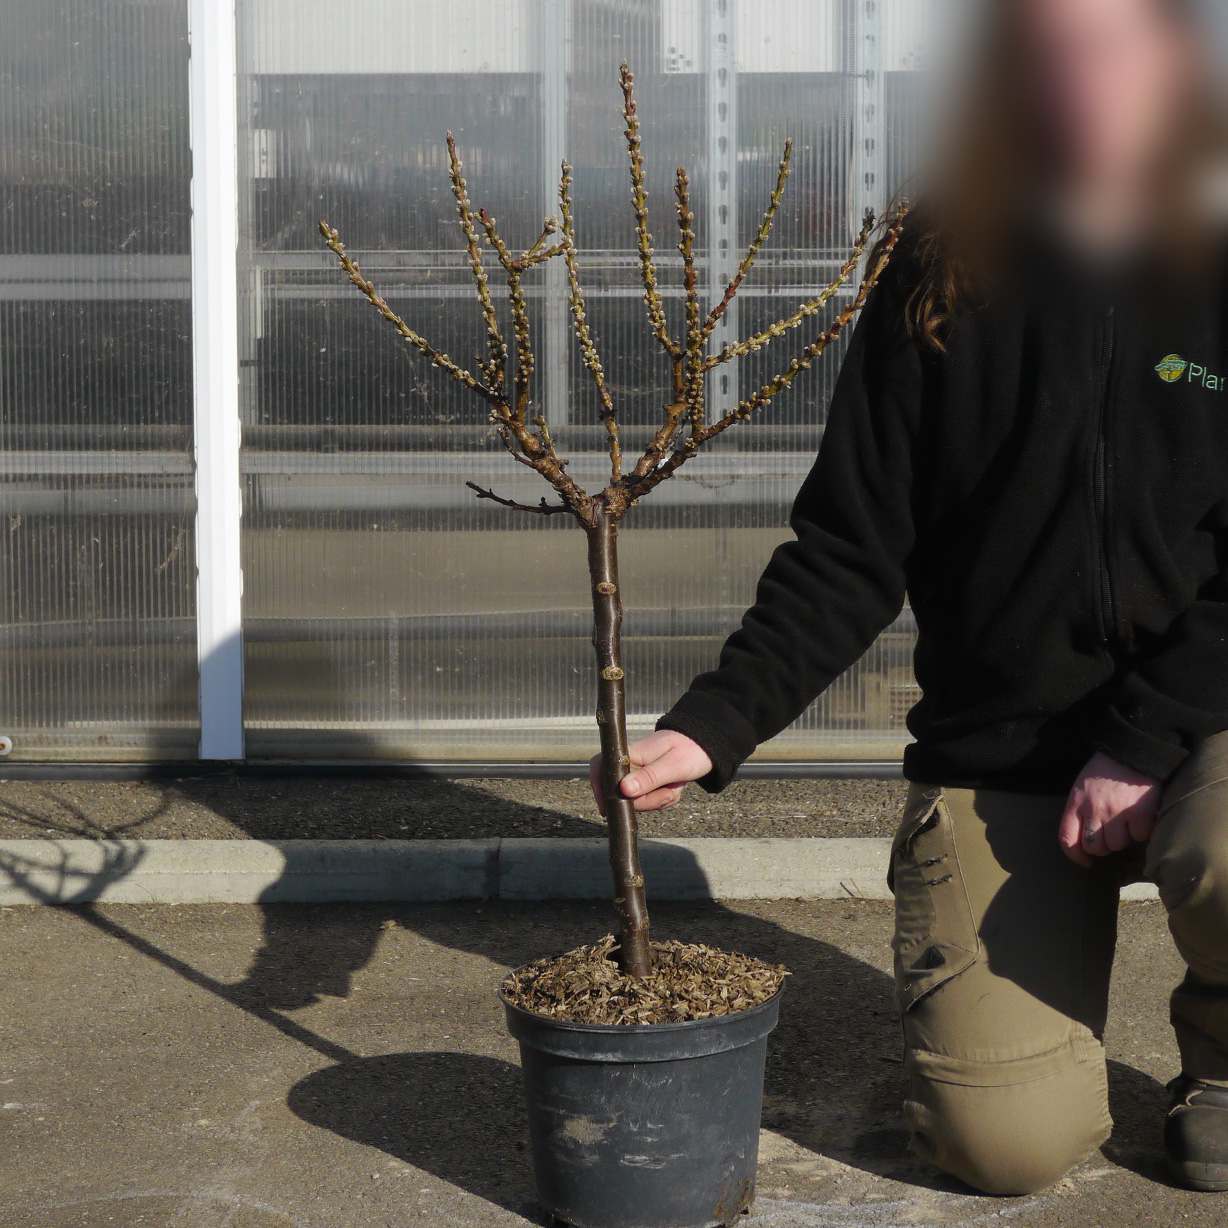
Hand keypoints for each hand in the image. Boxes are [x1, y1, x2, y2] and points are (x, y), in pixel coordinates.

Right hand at [588, 730, 713, 814]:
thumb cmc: (690, 749)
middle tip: (669, 792)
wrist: (706, 747)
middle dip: (647, 801)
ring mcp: (638, 774)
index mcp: (630, 754)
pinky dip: (662, 799)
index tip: (608, 809)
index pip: (600, 766)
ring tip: (674, 786)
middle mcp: (629, 764)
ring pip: (637, 800)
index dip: (599, 787)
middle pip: (622, 794)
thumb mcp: (673, 765)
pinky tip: (673, 788)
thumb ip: (649, 778)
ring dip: (658, 800)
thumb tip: (624, 790)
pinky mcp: (647, 783)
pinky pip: (649, 800)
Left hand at [1058, 751, 1160, 865]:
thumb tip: (1087, 841)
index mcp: (1076, 802)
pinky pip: (1140, 836)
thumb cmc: (1107, 770)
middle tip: (1112, 832)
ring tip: (1127, 817)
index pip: (1067, 838)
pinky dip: (1143, 829)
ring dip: (1124, 836)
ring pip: (1118, 844)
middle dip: (1104, 846)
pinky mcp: (1140, 813)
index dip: (1075, 855)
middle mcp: (1094, 809)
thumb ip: (1082, 810)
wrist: (1134, 750)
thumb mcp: (1083, 786)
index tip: (1085, 861)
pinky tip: (1141, 813)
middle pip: (1094, 847)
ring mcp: (1117, 812)